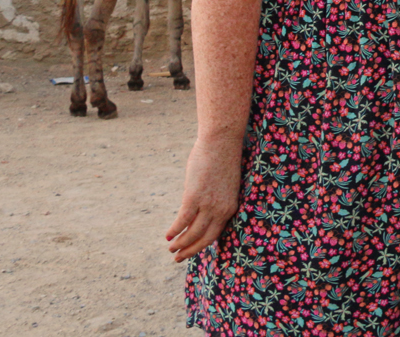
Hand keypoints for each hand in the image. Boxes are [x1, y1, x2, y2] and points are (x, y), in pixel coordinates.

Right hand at [166, 136, 243, 261]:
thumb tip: (200, 207)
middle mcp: (222, 209)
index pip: (216, 233)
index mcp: (231, 206)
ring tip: (171, 248)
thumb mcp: (223, 184)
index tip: (192, 250)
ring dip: (180, 244)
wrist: (222, 141)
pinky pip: (182, 220)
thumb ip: (214, 199)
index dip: (202, 244)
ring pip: (192, 233)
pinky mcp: (194, 197)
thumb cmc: (222, 158)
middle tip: (178, 258)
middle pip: (205, 239)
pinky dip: (174, 230)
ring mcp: (208, 204)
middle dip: (190, 251)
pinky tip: (167, 235)